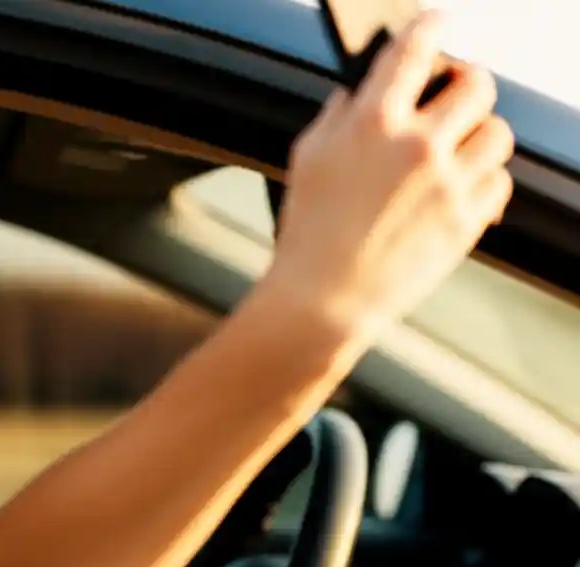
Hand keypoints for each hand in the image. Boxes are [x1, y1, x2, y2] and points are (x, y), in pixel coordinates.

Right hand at [264, 10, 513, 337]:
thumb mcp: (307, 159)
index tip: (436, 24)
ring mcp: (447, 184)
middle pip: (477, 85)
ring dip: (479, 135)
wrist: (323, 300)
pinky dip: (483, 181)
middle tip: (455, 94)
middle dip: (467, 84)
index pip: (415, 49)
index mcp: (371, 122)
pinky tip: (458, 189)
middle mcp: (417, 145)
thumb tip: (359, 92)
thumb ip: (337, 116)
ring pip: (496, 133)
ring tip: (457, 149)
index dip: (430, 27)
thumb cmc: (307, 230)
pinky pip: (498, 182)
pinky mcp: (466, 221)